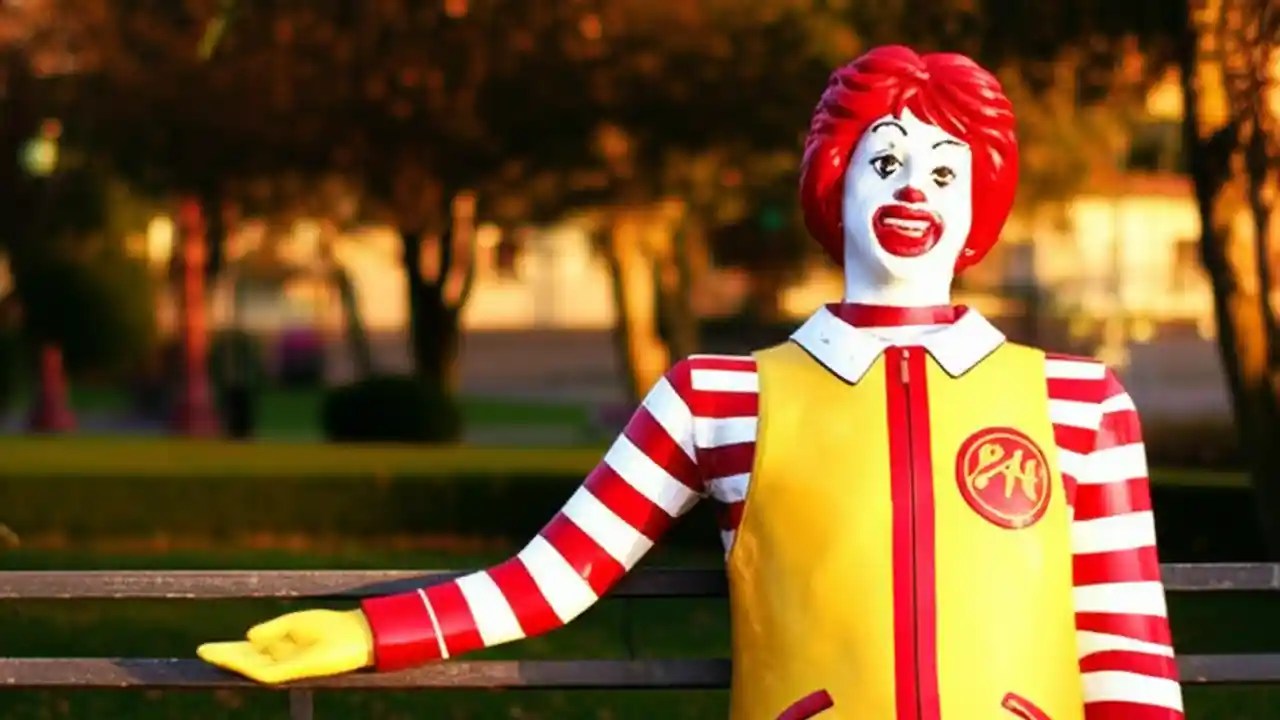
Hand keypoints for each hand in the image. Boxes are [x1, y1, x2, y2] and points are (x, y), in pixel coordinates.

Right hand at [197, 608, 375, 683]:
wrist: (358, 635)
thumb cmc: (333, 628)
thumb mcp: (296, 624)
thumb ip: (272, 630)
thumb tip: (248, 635)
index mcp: (282, 648)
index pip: (250, 651)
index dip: (229, 650)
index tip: (207, 648)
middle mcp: (282, 660)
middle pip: (246, 660)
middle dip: (224, 657)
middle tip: (201, 652)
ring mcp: (287, 668)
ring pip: (252, 667)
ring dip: (231, 661)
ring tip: (210, 654)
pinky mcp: (296, 672)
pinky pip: (266, 671)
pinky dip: (249, 665)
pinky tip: (235, 657)